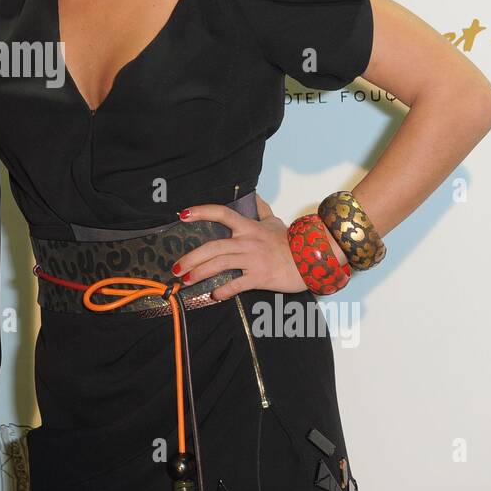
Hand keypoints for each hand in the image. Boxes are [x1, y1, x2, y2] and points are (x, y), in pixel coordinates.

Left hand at [173, 197, 343, 297]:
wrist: (313, 259)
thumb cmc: (291, 242)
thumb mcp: (274, 222)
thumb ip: (261, 209)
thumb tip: (253, 195)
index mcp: (249, 227)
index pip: (222, 213)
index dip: (202, 212)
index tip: (183, 215)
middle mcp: (248, 241)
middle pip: (214, 246)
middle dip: (192, 257)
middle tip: (177, 267)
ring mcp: (254, 259)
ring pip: (221, 264)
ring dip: (200, 273)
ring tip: (186, 280)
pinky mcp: (261, 277)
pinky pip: (237, 284)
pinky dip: (223, 290)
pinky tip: (213, 295)